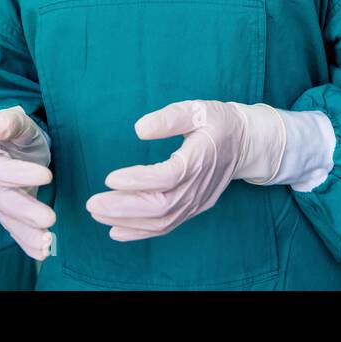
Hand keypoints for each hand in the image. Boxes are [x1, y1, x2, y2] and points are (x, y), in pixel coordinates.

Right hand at [0, 107, 54, 259]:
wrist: (9, 142)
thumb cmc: (15, 130)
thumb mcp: (17, 120)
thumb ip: (11, 122)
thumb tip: (1, 126)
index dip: (19, 174)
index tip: (47, 175)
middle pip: (2, 199)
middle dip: (25, 211)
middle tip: (50, 219)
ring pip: (7, 218)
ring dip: (26, 233)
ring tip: (47, 244)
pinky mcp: (7, 211)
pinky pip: (13, 229)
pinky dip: (26, 243)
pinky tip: (42, 254)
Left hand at [85, 100, 284, 241]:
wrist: (247, 144)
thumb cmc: (219, 122)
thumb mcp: (197, 109)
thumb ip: (169, 118)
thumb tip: (139, 129)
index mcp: (200, 159)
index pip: (167, 177)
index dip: (138, 181)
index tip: (110, 178)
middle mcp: (199, 186)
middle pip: (160, 206)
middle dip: (123, 207)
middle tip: (93, 203)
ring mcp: (197, 201)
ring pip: (161, 221)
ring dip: (127, 221)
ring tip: (98, 213)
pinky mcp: (193, 208)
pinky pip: (166, 226)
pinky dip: (140, 232)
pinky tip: (116, 230)